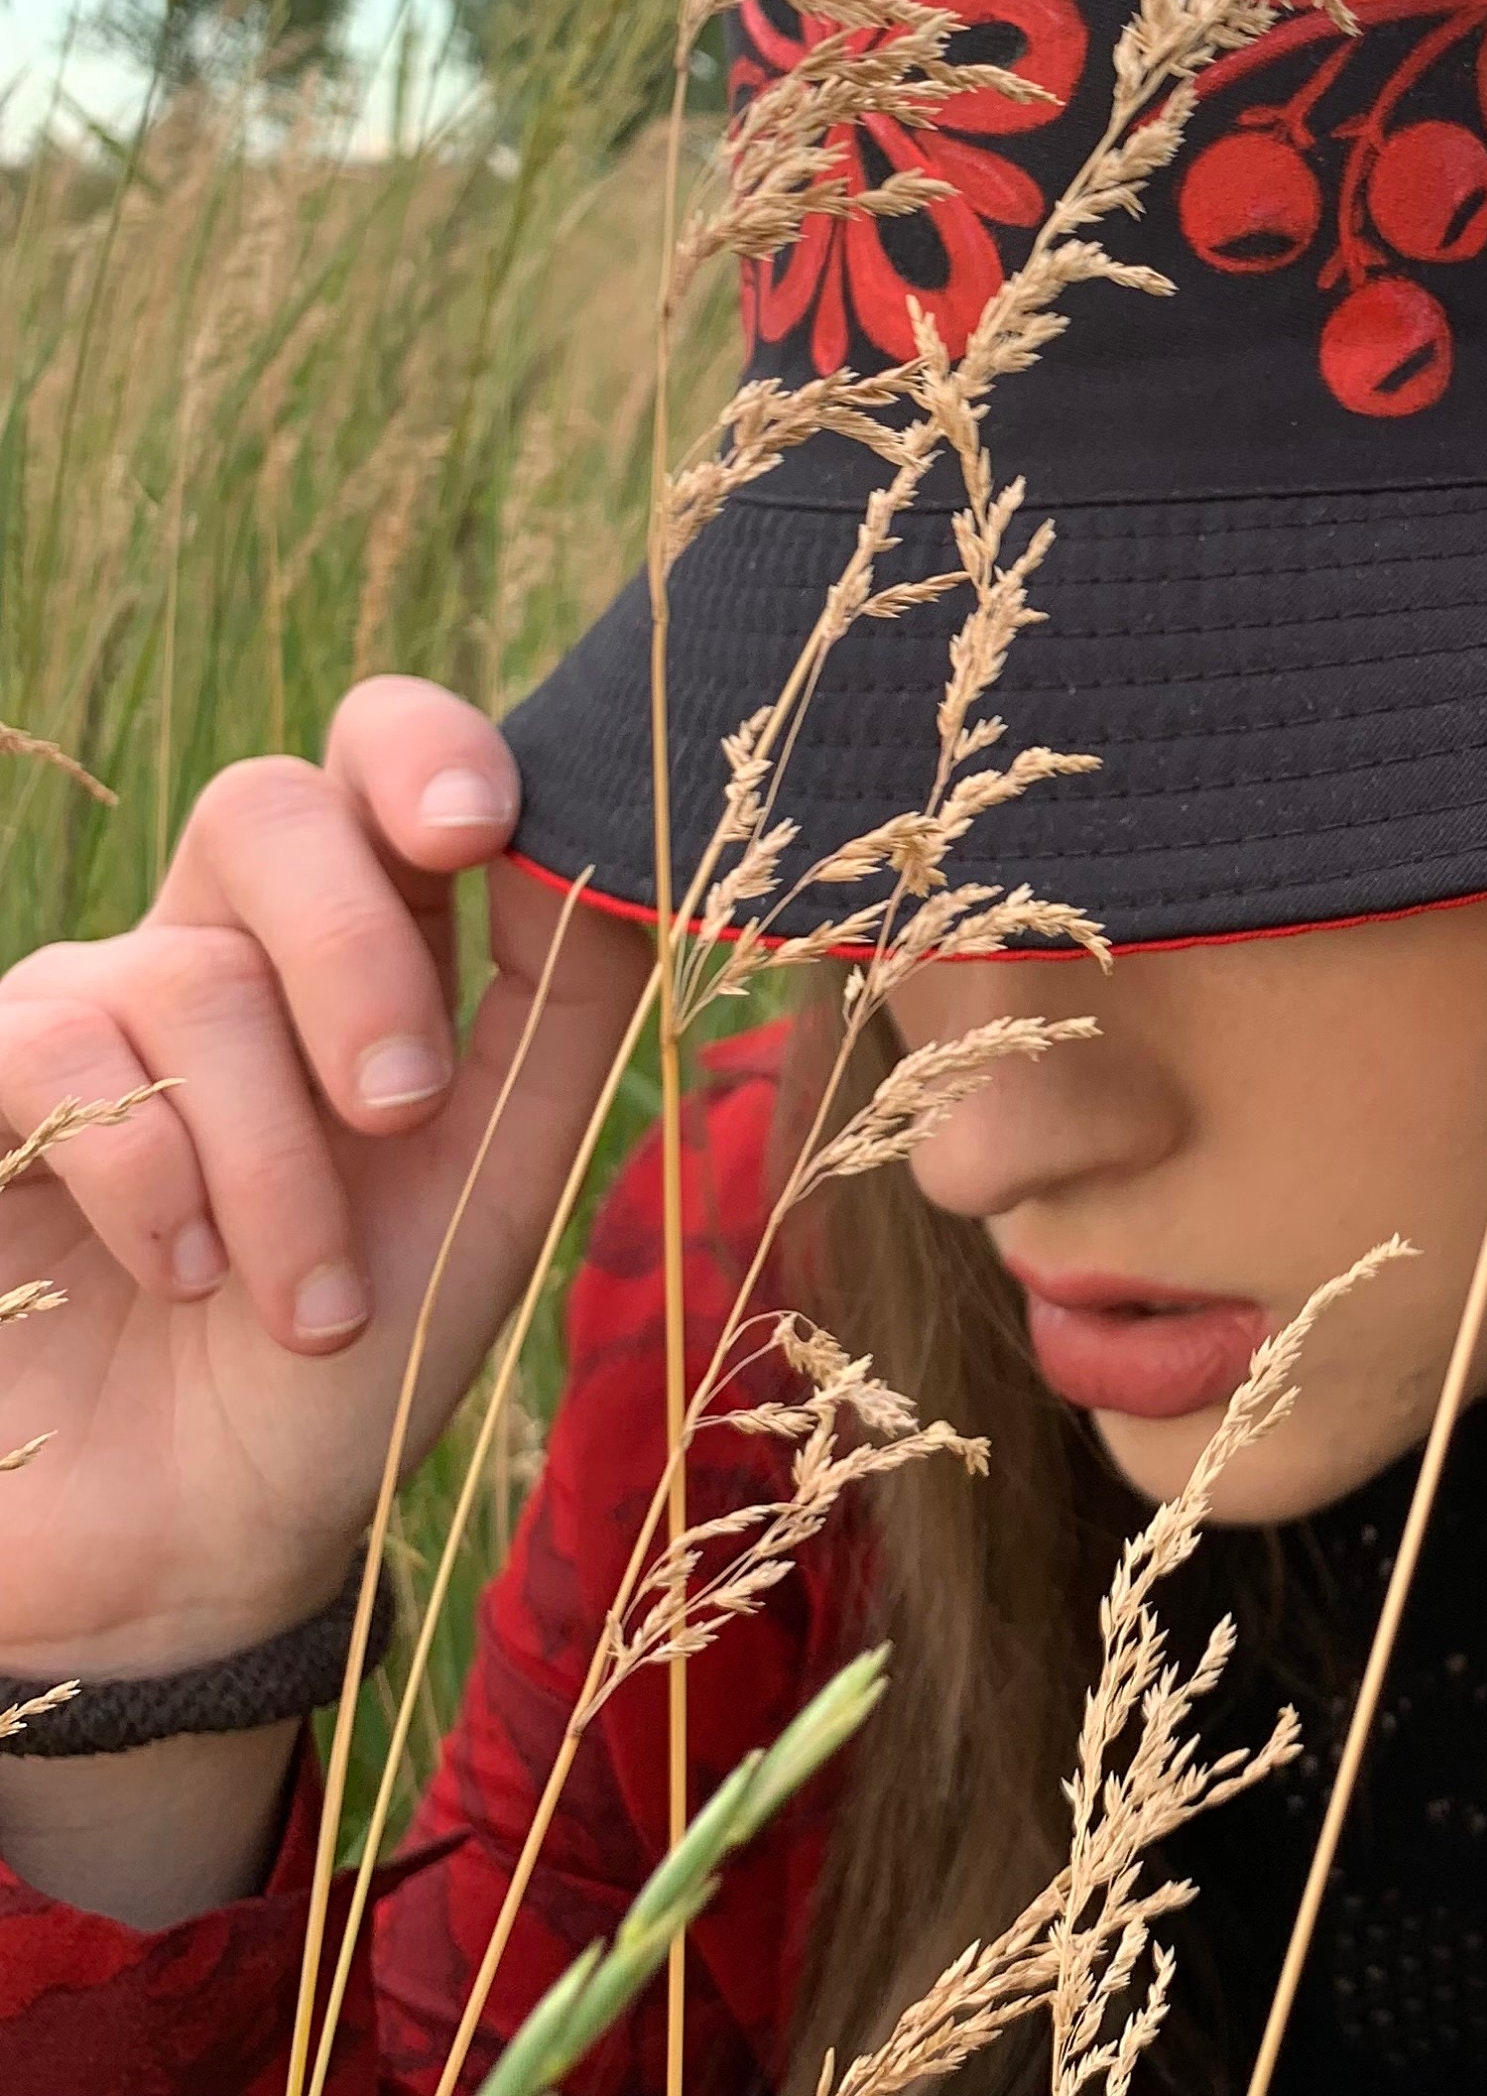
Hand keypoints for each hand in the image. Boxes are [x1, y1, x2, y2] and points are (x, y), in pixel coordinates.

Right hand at [0, 678, 653, 1682]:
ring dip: (276, 1158)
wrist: (195, 1549)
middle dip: (357, 956)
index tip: (480, 829)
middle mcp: (212, 947)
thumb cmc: (357, 1352)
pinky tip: (194, 1277)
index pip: (375, 759)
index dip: (425, 750)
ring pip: (187, 971)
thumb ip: (563, 996)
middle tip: (402, 1108)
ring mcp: (79, 1012)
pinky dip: (157, 1179)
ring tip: (308, 1304)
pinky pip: (55, 1047)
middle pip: (267, 806)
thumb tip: (617, 838)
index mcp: (356, 944)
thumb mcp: (502, 1169)